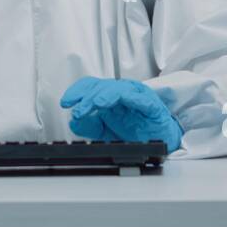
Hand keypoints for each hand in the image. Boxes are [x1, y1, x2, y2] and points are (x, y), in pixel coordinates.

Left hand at [59, 77, 183, 152]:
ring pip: (119, 89)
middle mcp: (122, 92)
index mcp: (110, 95)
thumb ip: (89, 126)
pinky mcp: (152, 106)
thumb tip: (74, 121)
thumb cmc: (135, 132)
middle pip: (101, 86)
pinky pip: (142, 100)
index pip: (90, 86)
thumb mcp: (105, 132)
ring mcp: (137, 97)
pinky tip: (125, 101)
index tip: (66, 102)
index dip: (77, 92)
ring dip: (105, 96)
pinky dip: (134, 99)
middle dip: (87, 98)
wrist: (160, 141)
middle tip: (78, 111)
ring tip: (95, 103)